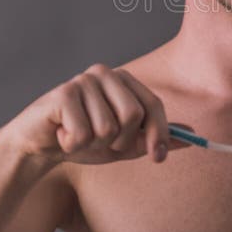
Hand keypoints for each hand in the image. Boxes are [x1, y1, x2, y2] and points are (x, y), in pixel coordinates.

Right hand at [0, 63, 191, 166]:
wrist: (39, 147)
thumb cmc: (85, 141)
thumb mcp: (126, 143)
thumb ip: (156, 137)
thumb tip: (191, 136)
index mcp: (124, 80)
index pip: (154, 104)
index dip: (158, 133)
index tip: (157, 158)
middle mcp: (105, 73)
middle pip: (134, 114)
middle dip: (120, 141)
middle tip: (102, 144)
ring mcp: (83, 81)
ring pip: (107, 127)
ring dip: (94, 144)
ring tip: (79, 136)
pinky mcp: (62, 94)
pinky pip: (83, 133)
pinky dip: (73, 144)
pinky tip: (62, 135)